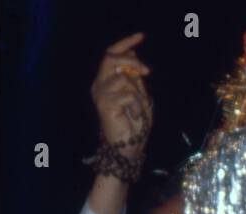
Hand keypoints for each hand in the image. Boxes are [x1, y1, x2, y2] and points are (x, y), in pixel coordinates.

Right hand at [92, 33, 151, 153]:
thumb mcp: (141, 96)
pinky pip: (127, 95)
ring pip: (123, 79)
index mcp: (107, 80)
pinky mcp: (104, 105)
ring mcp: (100, 94)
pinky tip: (135, 115)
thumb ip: (136, 78)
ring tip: (139, 107)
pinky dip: (137, 104)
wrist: (129, 145)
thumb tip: (134, 57)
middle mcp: (99, 84)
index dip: (125, 44)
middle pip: (110, 58)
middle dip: (131, 61)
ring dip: (138, 92)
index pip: (111, 54)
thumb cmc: (136, 123)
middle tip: (146, 71)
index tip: (141, 36)